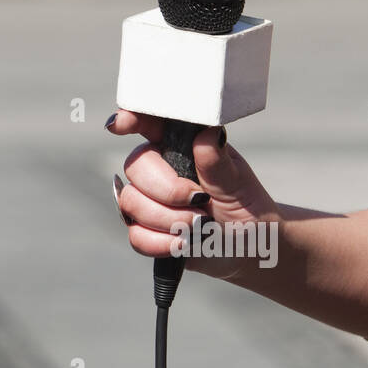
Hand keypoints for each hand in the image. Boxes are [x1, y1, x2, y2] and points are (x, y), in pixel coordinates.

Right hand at [107, 110, 278, 279]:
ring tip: (200, 226)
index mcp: (179, 145)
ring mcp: (147, 199)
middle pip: (134, 167)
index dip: (129, 119)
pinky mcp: (144, 229)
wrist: (249, 248)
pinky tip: (185, 243)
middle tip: (200, 203)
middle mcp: (158, 168)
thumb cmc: (246, 207)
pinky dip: (162, 243)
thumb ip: (218, 162)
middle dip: (167, 190)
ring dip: (169, 220)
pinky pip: (135, 235)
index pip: (148, 123)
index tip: (119, 126)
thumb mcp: (238, 184)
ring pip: (131, 202)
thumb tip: (208, 134)